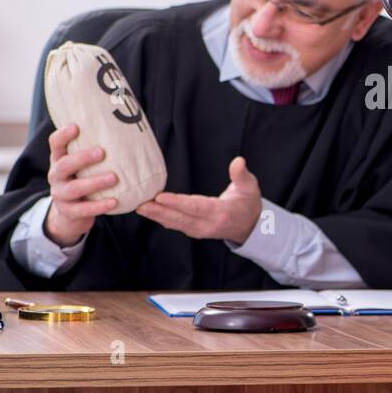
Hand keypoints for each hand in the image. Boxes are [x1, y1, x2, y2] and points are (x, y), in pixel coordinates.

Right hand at [44, 123, 119, 246]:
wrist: (69, 214)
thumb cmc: (82, 180)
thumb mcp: (81, 165)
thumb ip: (93, 151)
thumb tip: (123, 129)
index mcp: (59, 160)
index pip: (55, 144)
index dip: (63, 135)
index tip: (76, 127)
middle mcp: (56, 175)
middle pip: (64, 165)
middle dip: (83, 158)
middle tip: (102, 152)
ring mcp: (60, 195)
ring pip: (74, 188)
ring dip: (95, 182)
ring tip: (114, 178)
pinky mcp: (68, 212)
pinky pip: (84, 209)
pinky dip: (100, 206)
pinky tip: (115, 201)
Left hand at [135, 156, 262, 242]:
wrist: (251, 226)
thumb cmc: (248, 204)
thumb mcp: (250, 187)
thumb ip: (242, 175)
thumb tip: (238, 161)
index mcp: (221, 213)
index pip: (196, 207)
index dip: (177, 203)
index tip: (160, 197)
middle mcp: (209, 225)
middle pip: (180, 218)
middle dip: (159, 211)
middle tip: (141, 204)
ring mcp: (201, 230)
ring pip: (176, 223)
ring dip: (157, 216)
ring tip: (141, 207)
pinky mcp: (195, 231)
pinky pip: (176, 225)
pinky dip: (162, 219)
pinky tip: (151, 213)